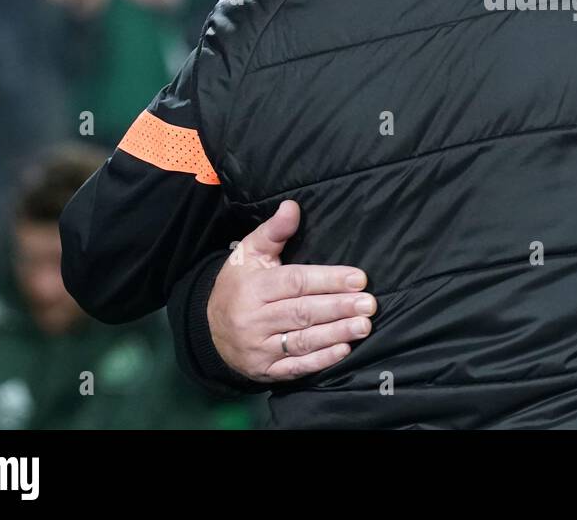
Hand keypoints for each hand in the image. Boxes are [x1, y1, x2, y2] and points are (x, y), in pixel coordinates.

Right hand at [209, 200, 376, 381]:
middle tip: (368, 304)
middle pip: (302, 312)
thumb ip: (273, 231)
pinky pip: (295, 368)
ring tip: (363, 326)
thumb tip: (292, 207)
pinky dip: (320, 360)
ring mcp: (259, 348)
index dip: (328, 279)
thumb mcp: (249, 253)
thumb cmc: (238, 285)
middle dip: (338, 308)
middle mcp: (254, 320)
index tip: (359, 278)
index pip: (295, 282)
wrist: (208, 330)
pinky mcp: (265, 371)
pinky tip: (343, 350)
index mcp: (253, 288)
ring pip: (302, 341)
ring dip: (336, 333)